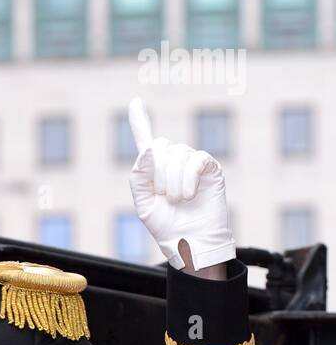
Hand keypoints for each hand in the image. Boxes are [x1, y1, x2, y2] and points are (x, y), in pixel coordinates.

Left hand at [127, 97, 234, 271]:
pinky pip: (194, 161)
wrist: (190, 242)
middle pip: (160, 147)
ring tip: (179, 200)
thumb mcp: (144, 205)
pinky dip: (187, 180)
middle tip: (166, 197)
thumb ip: (139, 178)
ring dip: (173, 183)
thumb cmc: (168, 227)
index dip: (140, 121)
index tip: (135, 101)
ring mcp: (192, 162)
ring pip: (176, 155)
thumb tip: (149, 149)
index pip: (146, 139)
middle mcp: (174, 161)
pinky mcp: (209, 167)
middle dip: (158, 174)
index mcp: (155, 169)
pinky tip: (189, 196)